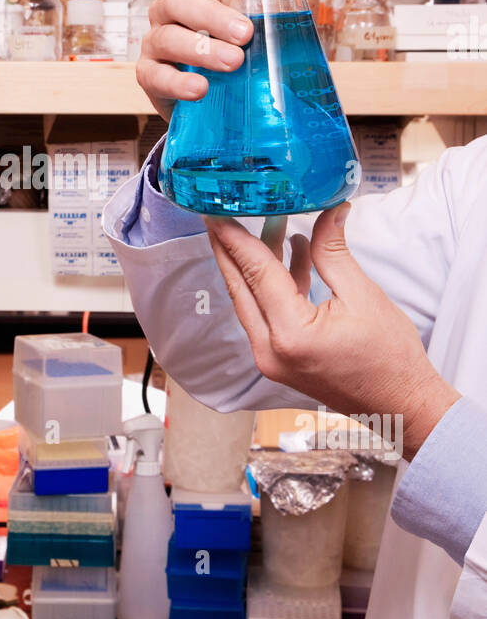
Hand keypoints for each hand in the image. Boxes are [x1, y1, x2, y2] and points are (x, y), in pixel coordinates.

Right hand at [136, 0, 252, 120]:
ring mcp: (156, 43)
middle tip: (245, 33)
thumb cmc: (228, 45)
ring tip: (233, 62)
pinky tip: (200, 88)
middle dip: (212, 16)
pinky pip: (156, 76)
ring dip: (202, 49)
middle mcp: (169, 12)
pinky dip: (178, 82)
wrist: (213, 95)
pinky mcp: (150, 76)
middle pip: (179, 1)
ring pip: (168, 38)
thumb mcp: (250, 12)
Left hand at [205, 206, 459, 459]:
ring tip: (264, 223)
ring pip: (250, 301)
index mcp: (290, 334)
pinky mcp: (278, 361)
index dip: (236, 238)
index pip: (256, 273)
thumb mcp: (363, 295)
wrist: (400, 406)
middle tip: (220, 212)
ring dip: (255, 264)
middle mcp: (270, 351)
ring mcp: (271, 360)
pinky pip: (264, 315)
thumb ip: (333, 252)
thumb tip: (327, 211)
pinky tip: (290, 255)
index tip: (218, 211)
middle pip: (241, 288)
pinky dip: (272, 286)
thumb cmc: (390, 359)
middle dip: (230, 248)